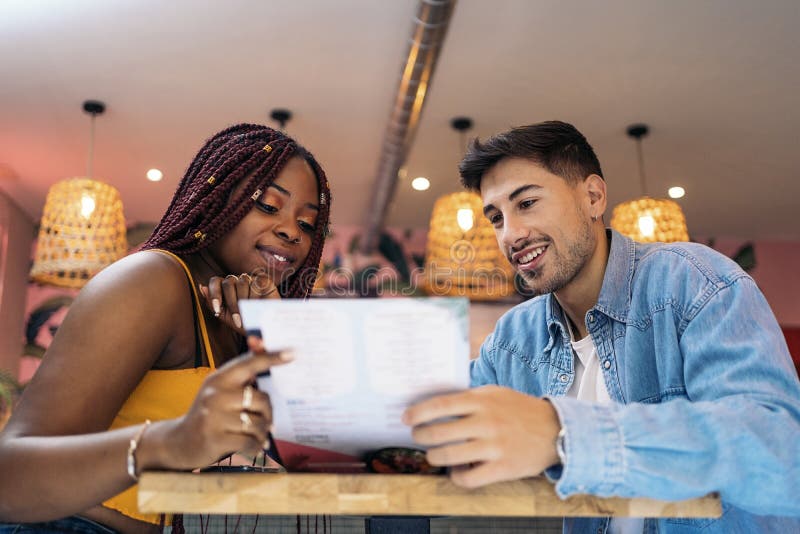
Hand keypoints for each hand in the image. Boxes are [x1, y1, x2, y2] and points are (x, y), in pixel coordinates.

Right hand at [157, 336, 292, 469]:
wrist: (178, 442)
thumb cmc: (209, 414)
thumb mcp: (220, 392)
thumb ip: (241, 376)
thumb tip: (261, 343)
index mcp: (219, 379)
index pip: (250, 363)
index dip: (272, 357)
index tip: (294, 353)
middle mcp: (215, 394)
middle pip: (261, 400)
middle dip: (268, 414)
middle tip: (267, 422)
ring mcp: (213, 417)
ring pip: (258, 424)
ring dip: (262, 433)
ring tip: (258, 436)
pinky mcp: (214, 438)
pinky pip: (250, 442)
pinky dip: (256, 447)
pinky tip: (253, 447)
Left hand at [199, 269, 279, 333]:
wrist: (264, 327)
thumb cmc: (244, 321)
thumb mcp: (225, 316)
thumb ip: (211, 303)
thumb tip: (201, 287)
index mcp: (225, 287)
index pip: (215, 282)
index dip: (214, 294)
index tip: (217, 309)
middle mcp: (237, 280)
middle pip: (228, 282)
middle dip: (231, 302)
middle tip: (237, 317)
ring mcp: (250, 279)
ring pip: (241, 282)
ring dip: (244, 300)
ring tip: (248, 312)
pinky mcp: (264, 280)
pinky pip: (255, 283)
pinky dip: (255, 297)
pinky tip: (257, 305)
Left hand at [402, 385, 560, 487]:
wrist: (556, 429)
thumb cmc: (519, 409)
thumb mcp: (496, 393)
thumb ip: (469, 397)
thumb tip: (435, 403)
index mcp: (482, 401)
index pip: (441, 405)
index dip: (419, 412)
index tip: (406, 418)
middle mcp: (487, 422)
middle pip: (440, 432)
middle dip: (421, 436)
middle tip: (417, 437)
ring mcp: (495, 446)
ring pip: (449, 456)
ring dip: (435, 457)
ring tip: (434, 455)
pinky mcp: (503, 468)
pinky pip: (468, 478)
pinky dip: (457, 476)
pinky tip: (457, 471)